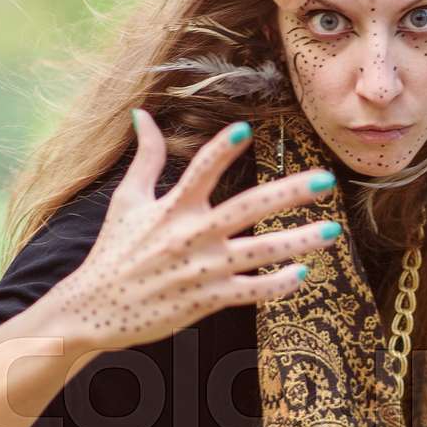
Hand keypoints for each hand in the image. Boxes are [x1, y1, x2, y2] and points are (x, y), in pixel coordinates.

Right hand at [55, 113, 339, 350]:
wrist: (94, 310)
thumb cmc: (113, 253)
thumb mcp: (127, 201)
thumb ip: (145, 158)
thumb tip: (144, 115)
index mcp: (172, 208)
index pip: (201, 170)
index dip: (221, 149)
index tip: (246, 129)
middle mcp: (191, 235)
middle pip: (248, 208)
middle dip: (290, 193)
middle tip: (327, 180)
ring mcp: (203, 269)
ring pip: (260, 252)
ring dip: (299, 242)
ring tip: (333, 231)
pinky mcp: (207, 300)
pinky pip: (251, 291)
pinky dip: (278, 284)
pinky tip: (303, 274)